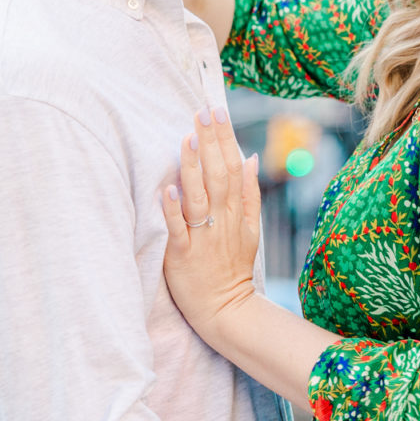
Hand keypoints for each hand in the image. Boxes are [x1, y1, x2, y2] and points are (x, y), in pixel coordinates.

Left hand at [160, 105, 261, 343]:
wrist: (227, 310)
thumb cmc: (233, 268)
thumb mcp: (252, 229)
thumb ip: (250, 193)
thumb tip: (250, 157)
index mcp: (236, 211)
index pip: (232, 166)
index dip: (225, 138)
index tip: (217, 110)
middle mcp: (221, 219)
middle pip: (217, 174)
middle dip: (210, 142)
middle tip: (203, 111)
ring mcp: (202, 236)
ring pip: (197, 196)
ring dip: (192, 167)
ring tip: (187, 138)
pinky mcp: (182, 255)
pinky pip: (177, 230)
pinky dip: (172, 211)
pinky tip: (167, 189)